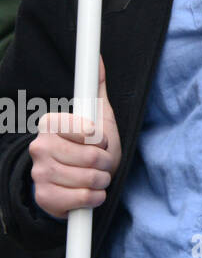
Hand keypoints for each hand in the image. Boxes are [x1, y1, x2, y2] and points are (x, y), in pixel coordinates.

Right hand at [29, 57, 121, 218]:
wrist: (76, 181)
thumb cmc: (91, 147)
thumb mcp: (98, 115)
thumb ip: (96, 87)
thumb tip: (99, 59)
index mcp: (50, 123)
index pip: (88, 130)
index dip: (101, 139)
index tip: (98, 141)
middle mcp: (39, 147)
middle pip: (92, 157)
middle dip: (106, 162)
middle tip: (101, 162)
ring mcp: (39, 174)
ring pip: (89, 178)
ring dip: (102, 180)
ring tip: (96, 176)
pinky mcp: (44, 197)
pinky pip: (82, 199)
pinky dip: (95, 197)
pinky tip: (90, 192)